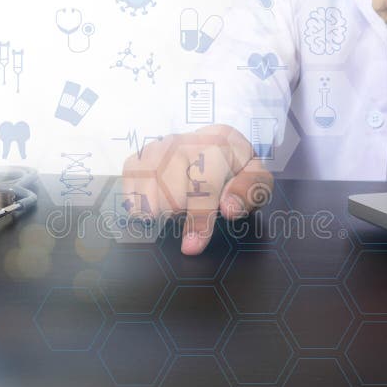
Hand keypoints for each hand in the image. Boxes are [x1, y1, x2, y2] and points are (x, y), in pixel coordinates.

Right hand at [121, 125, 273, 254]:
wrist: (214, 147)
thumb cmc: (234, 170)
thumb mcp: (256, 180)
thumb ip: (249, 194)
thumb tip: (229, 209)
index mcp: (221, 143)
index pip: (203, 184)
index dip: (199, 218)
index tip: (192, 245)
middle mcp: (186, 140)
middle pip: (170, 194)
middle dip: (180, 212)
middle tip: (191, 207)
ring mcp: (159, 147)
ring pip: (147, 195)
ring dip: (161, 210)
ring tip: (178, 203)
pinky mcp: (139, 158)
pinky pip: (130, 191)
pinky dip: (140, 205)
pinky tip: (158, 201)